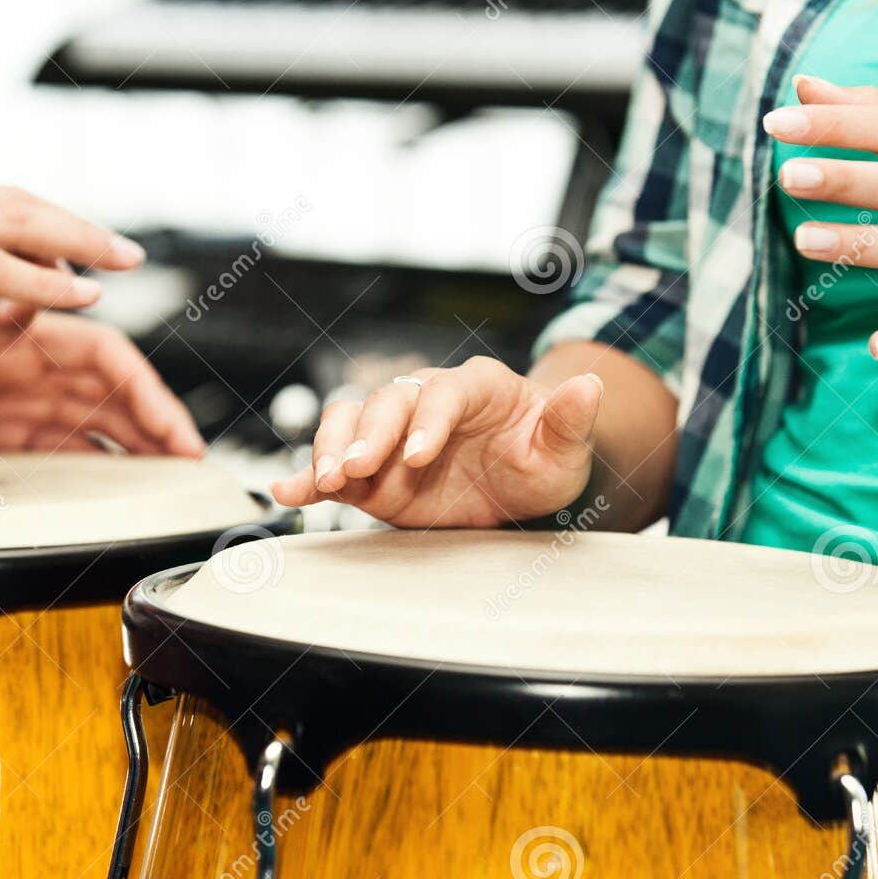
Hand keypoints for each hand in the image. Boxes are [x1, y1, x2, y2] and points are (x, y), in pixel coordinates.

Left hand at [0, 300, 203, 455]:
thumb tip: (36, 302)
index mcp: (23, 336)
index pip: (107, 359)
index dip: (148, 392)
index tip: (175, 428)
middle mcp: (29, 368)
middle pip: (113, 396)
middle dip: (157, 425)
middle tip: (190, 462)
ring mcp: (16, 402)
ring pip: (94, 424)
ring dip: (135, 444)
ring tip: (171, 473)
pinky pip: (61, 448)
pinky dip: (96, 463)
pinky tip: (118, 480)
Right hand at [270, 357, 602, 527]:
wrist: (520, 482)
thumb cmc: (544, 455)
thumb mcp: (566, 447)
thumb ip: (571, 421)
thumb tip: (591, 387)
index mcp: (474, 386)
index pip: (444, 394)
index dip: (427, 422)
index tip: (417, 457)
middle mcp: (424, 400)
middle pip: (386, 402)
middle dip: (368, 435)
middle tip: (356, 470)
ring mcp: (392, 433)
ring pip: (351, 423)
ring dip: (334, 449)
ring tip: (326, 480)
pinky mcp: (372, 469)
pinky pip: (334, 466)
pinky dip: (307, 477)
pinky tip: (286, 492)